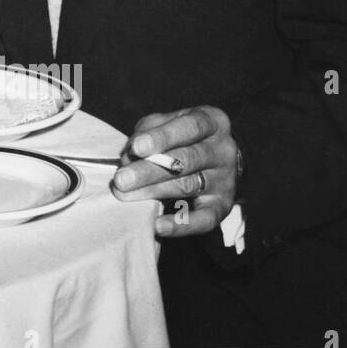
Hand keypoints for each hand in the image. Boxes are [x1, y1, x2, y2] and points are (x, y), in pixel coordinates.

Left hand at [110, 106, 240, 238]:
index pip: (189, 127)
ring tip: (125, 195)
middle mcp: (223, 150)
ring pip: (187, 186)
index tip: (136, 148)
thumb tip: (129, 157)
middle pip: (186, 160)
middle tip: (121, 180)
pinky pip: (205, 219)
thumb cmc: (183, 135)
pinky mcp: (223, 206)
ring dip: (153, 192)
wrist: (218, 157)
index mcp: (212, 122)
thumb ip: (147, 133)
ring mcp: (225, 179)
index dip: (161, 137)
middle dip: (150, 170)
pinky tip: (159, 226)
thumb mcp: (167, 123)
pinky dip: (182, 225)